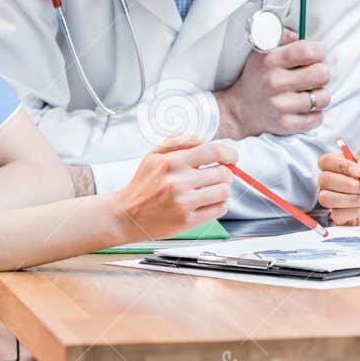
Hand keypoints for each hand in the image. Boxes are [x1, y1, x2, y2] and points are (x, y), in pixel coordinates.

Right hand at [111, 138, 236, 239]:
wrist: (127, 215)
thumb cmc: (143, 184)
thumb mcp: (153, 155)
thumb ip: (178, 142)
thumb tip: (203, 140)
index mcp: (171, 162)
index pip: (212, 151)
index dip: (229, 153)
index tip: (232, 158)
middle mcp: (178, 182)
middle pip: (222, 173)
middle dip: (225, 173)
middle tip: (217, 176)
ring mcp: (184, 203)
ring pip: (224, 192)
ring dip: (223, 189)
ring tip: (212, 189)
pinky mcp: (187, 221)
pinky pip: (219, 209)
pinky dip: (219, 204)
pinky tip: (208, 202)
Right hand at [215, 30, 330, 138]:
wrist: (241, 109)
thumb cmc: (258, 76)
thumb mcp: (263, 50)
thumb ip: (283, 37)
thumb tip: (301, 34)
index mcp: (271, 60)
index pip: (309, 51)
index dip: (319, 52)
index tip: (315, 57)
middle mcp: (275, 82)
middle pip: (322, 74)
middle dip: (322, 73)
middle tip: (314, 76)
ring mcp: (280, 105)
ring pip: (322, 97)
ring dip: (320, 95)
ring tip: (309, 93)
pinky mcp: (285, 124)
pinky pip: (317, 117)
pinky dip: (315, 113)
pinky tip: (305, 108)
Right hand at [316, 139, 359, 227]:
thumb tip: (357, 164)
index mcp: (347, 164)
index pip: (325, 161)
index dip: (338, 165)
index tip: (358, 171)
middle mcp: (340, 181)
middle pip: (323, 180)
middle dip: (346, 184)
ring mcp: (342, 200)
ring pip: (326, 198)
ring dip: (350, 198)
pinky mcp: (347, 217)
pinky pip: (336, 215)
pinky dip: (352, 211)